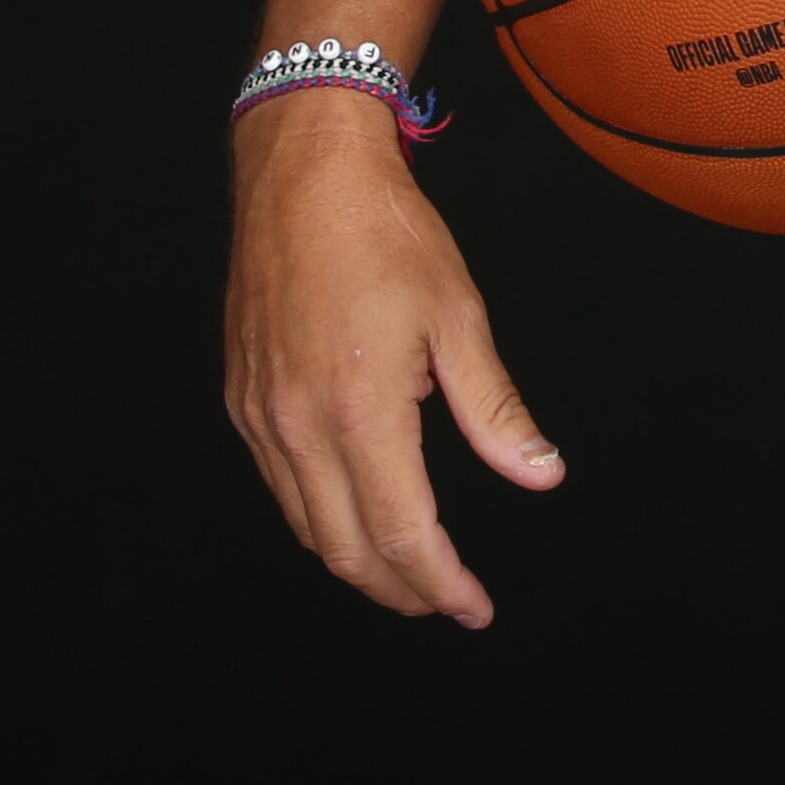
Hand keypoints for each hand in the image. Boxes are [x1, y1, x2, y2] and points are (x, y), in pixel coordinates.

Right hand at [222, 91, 561, 625]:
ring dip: (358, 563)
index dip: (442, 584)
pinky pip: (280, 487)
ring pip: (306, 527)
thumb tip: (541, 475)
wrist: (302, 175)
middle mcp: (297, 427)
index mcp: (358, 412)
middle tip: (446, 602)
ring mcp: (260, 417)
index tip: (474, 608)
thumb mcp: (459, 319)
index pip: (402, 534)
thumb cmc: (388, 236)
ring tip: (410, 573)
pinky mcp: (242, 400)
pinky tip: (358, 512)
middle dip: (400, 591)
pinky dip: (321, 519)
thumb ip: (495, 411)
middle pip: (345, 551)